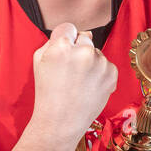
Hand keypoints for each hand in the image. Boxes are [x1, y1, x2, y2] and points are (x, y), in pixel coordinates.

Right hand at [32, 23, 117, 140]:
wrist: (61, 122)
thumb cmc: (47, 93)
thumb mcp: (38, 61)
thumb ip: (53, 41)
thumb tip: (76, 33)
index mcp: (62, 47)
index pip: (69, 28)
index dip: (65, 40)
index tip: (64, 53)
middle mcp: (83, 52)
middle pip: (85, 37)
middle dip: (79, 50)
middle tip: (70, 72)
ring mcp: (100, 63)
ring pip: (96, 53)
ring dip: (90, 63)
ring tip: (79, 84)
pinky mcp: (112, 74)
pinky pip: (106, 65)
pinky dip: (100, 74)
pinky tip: (89, 88)